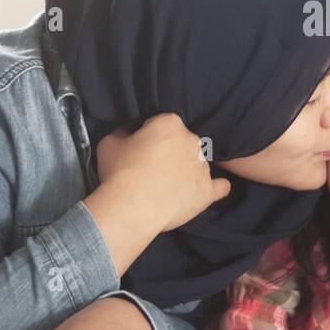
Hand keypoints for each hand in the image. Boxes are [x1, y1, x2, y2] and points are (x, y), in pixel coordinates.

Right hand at [86, 115, 232, 272]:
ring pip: (199, 163)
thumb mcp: (109, 144)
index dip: (150, 136)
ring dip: (187, 169)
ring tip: (168, 186)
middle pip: (183, 142)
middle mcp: (192, 140)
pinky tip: (205, 190)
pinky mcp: (207, 191)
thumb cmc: (119, 172)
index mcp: (170, 123)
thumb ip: (122, 133)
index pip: (162, 124)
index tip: (140, 150)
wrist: (131, 206)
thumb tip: (126, 132)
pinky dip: (213, 187)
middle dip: (171, 151)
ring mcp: (203, 166)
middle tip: (152, 169)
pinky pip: (220, 186)